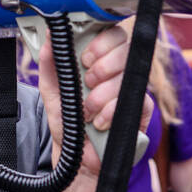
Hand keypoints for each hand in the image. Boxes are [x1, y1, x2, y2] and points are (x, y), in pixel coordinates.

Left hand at [37, 23, 153, 176]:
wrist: (75, 156)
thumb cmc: (67, 121)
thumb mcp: (51, 90)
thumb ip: (50, 63)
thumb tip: (50, 36)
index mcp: (99, 61)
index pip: (113, 35)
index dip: (102, 42)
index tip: (85, 57)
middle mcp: (118, 72)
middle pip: (126, 49)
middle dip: (102, 66)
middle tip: (87, 82)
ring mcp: (132, 90)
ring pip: (126, 77)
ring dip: (101, 95)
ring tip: (86, 111)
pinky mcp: (141, 110)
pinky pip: (134, 101)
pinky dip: (110, 112)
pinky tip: (99, 122)